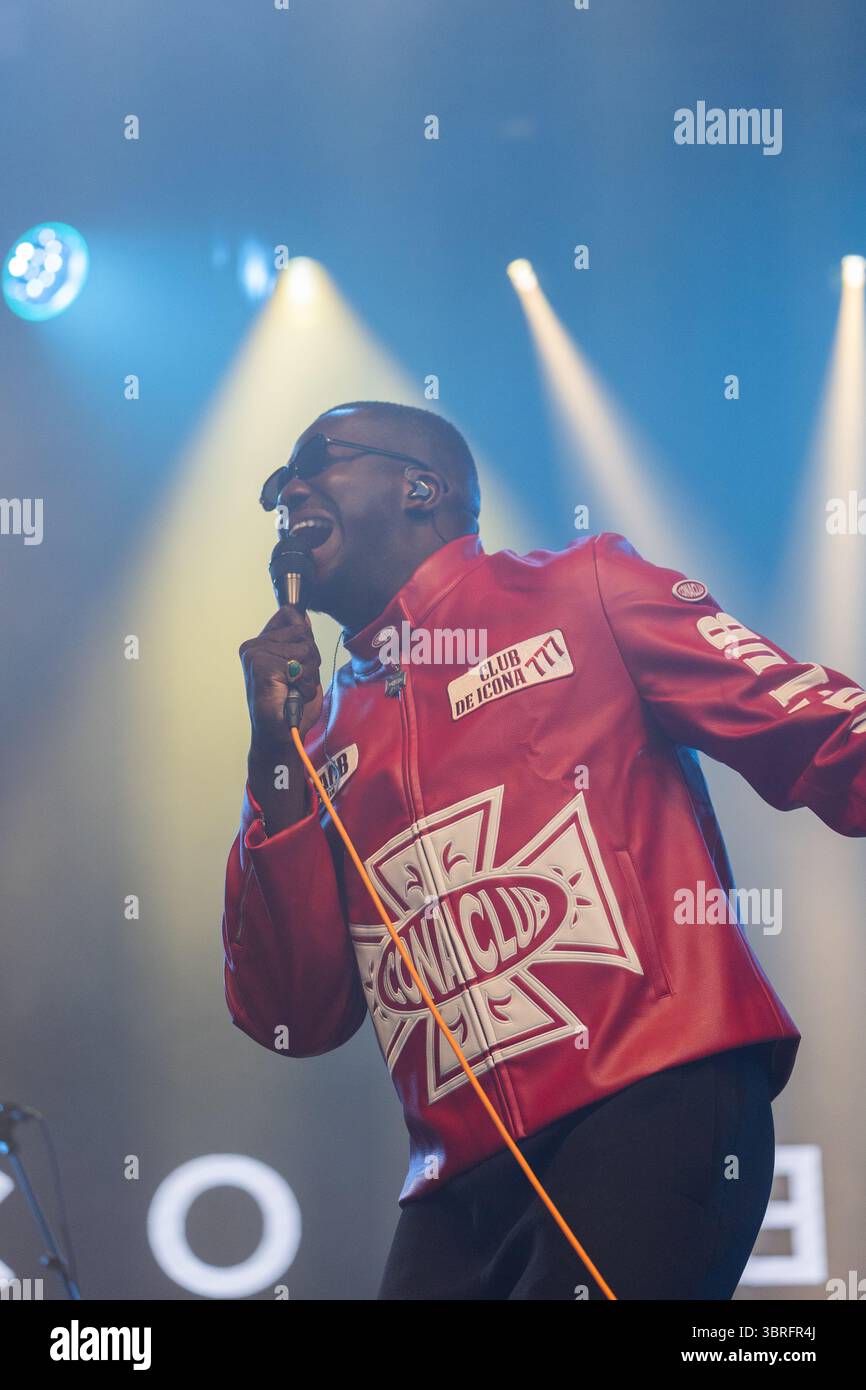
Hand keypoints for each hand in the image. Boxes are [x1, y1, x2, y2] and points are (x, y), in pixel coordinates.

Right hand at [239, 606, 323, 754]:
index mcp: (259, 643)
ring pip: (307, 649)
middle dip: (310, 661)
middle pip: (304, 632)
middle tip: (294, 682)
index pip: (290, 615)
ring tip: (293, 690)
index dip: (303, 636)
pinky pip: (303, 665)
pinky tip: (291, 695)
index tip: (296, 661)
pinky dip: (305, 685)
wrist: (280, 735)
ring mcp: (255, 654)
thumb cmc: (288, 706)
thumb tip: (303, 616)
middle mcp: (254, 646)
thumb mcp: (300, 666)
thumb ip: (299, 641)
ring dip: (309, 676)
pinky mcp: (261, 665)